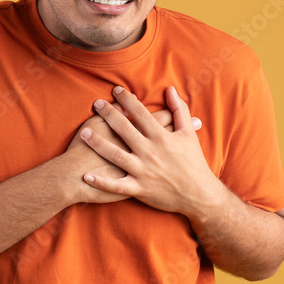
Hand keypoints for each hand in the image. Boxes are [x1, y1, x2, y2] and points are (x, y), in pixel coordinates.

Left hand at [78, 86, 221, 216]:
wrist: (199, 195)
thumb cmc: (194, 162)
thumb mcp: (188, 133)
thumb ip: (179, 110)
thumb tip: (170, 89)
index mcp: (161, 137)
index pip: (140, 113)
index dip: (127, 99)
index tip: (116, 90)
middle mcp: (150, 152)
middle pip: (124, 129)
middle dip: (108, 114)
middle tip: (96, 104)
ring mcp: (143, 171)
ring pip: (115, 155)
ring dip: (98, 144)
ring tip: (84, 133)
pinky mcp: (139, 189)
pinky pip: (116, 186)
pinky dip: (101, 182)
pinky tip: (86, 176)